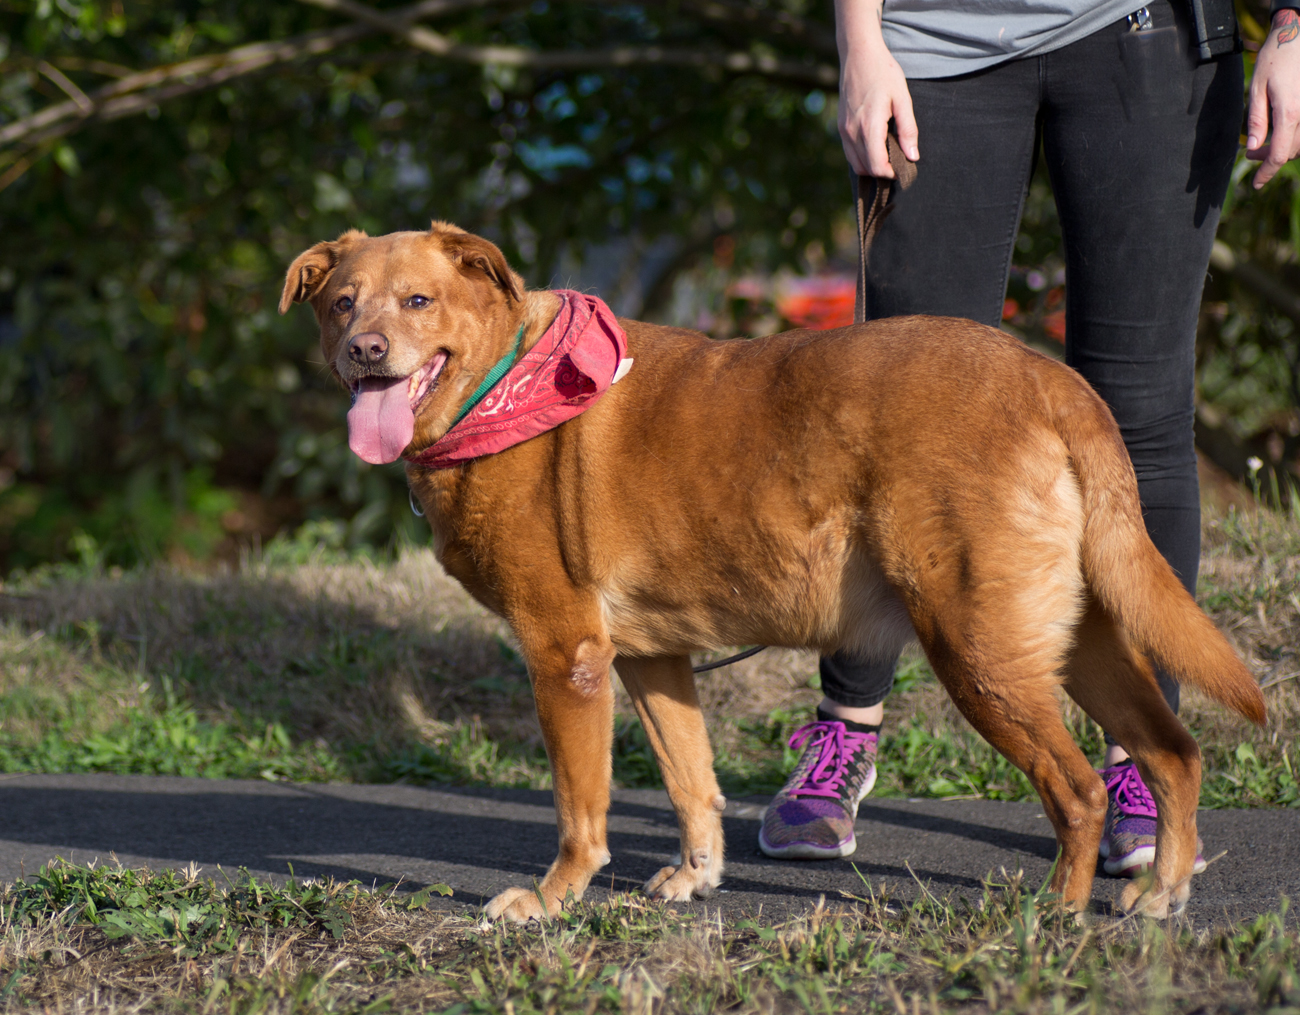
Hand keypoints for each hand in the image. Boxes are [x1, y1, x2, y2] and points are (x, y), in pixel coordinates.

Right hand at [835, 0, 918, 177]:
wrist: (858, 55)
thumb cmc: (884, 73)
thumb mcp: (902, 98)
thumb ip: (908, 129)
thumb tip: (913, 156)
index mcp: (869, 126)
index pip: (877, 166)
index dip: (891, 173)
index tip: (902, 167)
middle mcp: (852, 132)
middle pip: (866, 169)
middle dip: (882, 171)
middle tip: (898, 162)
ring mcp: (844, 131)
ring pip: (856, 165)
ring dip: (871, 166)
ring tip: (887, 155)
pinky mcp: (841, 127)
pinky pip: (850, 153)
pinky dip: (862, 157)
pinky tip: (875, 147)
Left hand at [1246, 9, 1299, 186]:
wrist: (1297, 36)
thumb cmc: (1275, 59)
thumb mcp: (1257, 89)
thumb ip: (1257, 120)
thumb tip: (1254, 148)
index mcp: (1290, 113)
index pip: (1278, 154)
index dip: (1266, 173)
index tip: (1256, 185)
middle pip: (1289, 152)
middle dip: (1268, 159)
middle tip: (1250, 153)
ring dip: (1281, 149)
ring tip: (1261, 143)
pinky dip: (1292, 138)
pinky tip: (1278, 133)